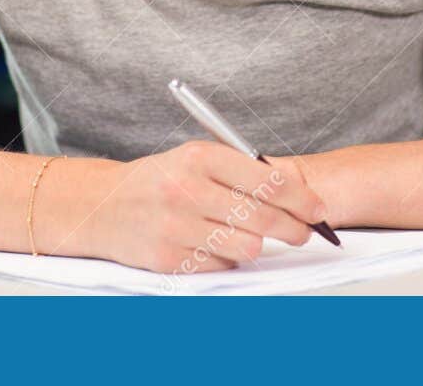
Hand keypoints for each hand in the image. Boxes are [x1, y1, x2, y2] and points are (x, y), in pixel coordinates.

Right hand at [50, 141, 328, 274]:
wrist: (104, 206)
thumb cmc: (163, 179)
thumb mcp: (199, 158)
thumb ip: (245, 169)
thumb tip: (300, 190)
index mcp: (200, 157)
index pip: (267, 179)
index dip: (301, 198)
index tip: (317, 208)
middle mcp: (186, 189)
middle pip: (262, 217)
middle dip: (293, 228)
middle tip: (304, 232)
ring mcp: (175, 226)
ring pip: (246, 247)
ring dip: (257, 245)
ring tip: (252, 236)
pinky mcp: (167, 258)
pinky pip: (220, 265)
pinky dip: (227, 258)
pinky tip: (216, 245)